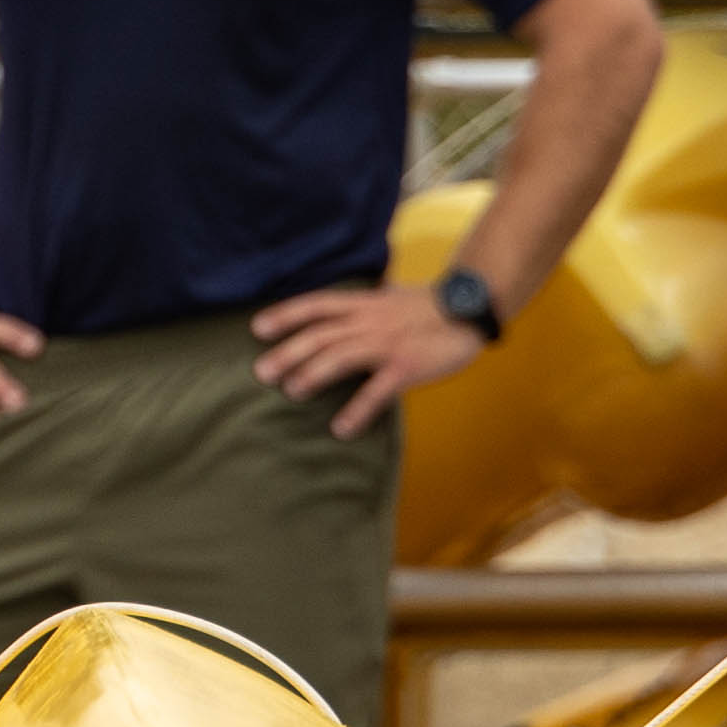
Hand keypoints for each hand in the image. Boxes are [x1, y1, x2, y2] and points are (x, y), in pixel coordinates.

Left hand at [253, 282, 481, 441]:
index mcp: (363, 303)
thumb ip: (358, 307)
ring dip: (313, 374)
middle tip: (261, 372)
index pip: (317, 305)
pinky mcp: (408, 366)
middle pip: (321, 333)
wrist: (469, 309)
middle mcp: (370, 320)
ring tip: (291, 392)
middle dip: (288, 352)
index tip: (257, 328)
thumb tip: (329, 316)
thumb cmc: (425, 307)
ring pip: (342, 356)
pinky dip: (358, 409)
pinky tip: (341, 428)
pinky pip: (377, 390)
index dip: (286, 314)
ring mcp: (388, 343)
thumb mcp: (386, 298)